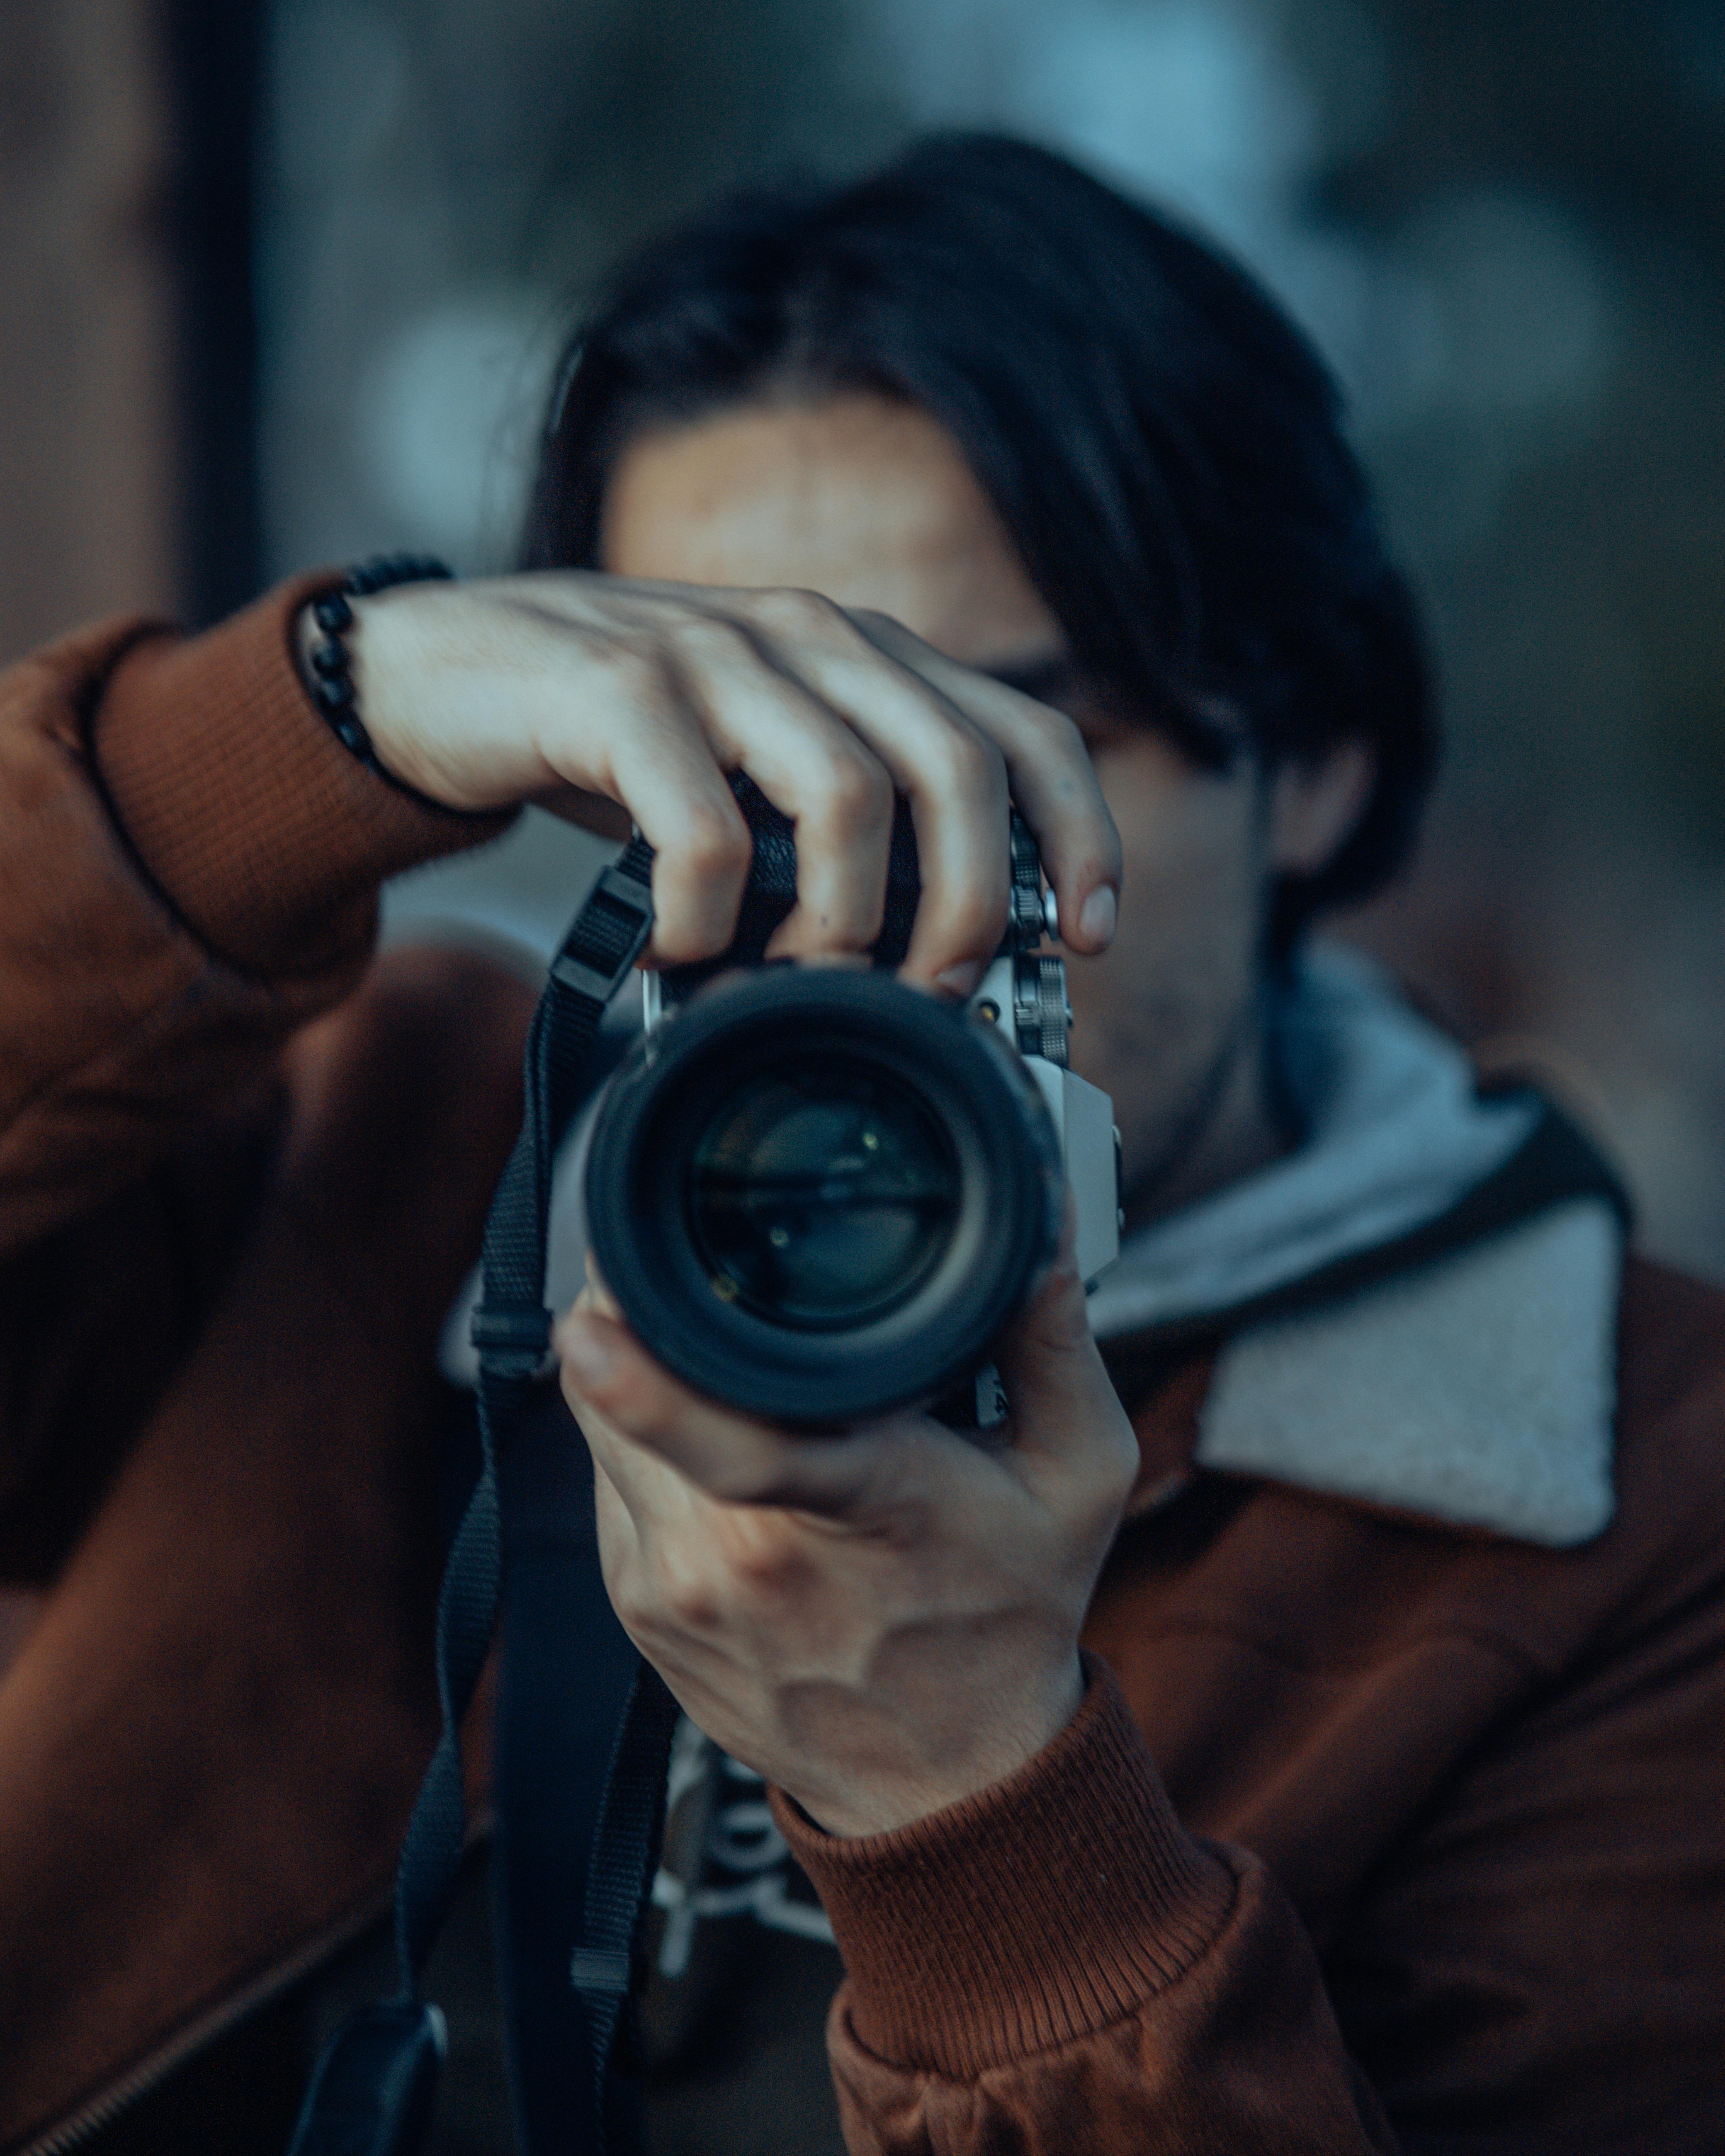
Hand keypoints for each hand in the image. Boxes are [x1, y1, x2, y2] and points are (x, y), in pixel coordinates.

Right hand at [303, 573, 1120, 994]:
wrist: (444, 672)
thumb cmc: (623, 744)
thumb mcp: (757, 769)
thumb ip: (844, 828)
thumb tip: (936, 957)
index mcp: (864, 657)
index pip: (1023, 729)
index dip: (1078, 836)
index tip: (1089, 938)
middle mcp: (808, 638)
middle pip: (958, 768)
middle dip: (971, 905)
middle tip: (932, 992)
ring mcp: (713, 655)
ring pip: (848, 794)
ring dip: (842, 920)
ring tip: (797, 977)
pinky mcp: (617, 689)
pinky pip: (703, 828)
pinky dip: (708, 919)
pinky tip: (684, 952)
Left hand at [554, 1214, 1137, 1836]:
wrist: (950, 1781)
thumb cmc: (1013, 1615)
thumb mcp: (1079, 1472)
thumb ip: (1051, 1335)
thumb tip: (1043, 1213)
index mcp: (855, 1507)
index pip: (732, 1446)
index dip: (646, 1381)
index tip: (591, 1318)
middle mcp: (744, 1556)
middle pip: (631, 1396)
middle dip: (643, 1310)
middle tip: (687, 1252)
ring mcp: (678, 1589)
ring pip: (602, 1427)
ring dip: (635, 1367)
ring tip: (702, 1336)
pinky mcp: (641, 1608)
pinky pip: (610, 1481)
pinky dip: (643, 1436)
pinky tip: (709, 1432)